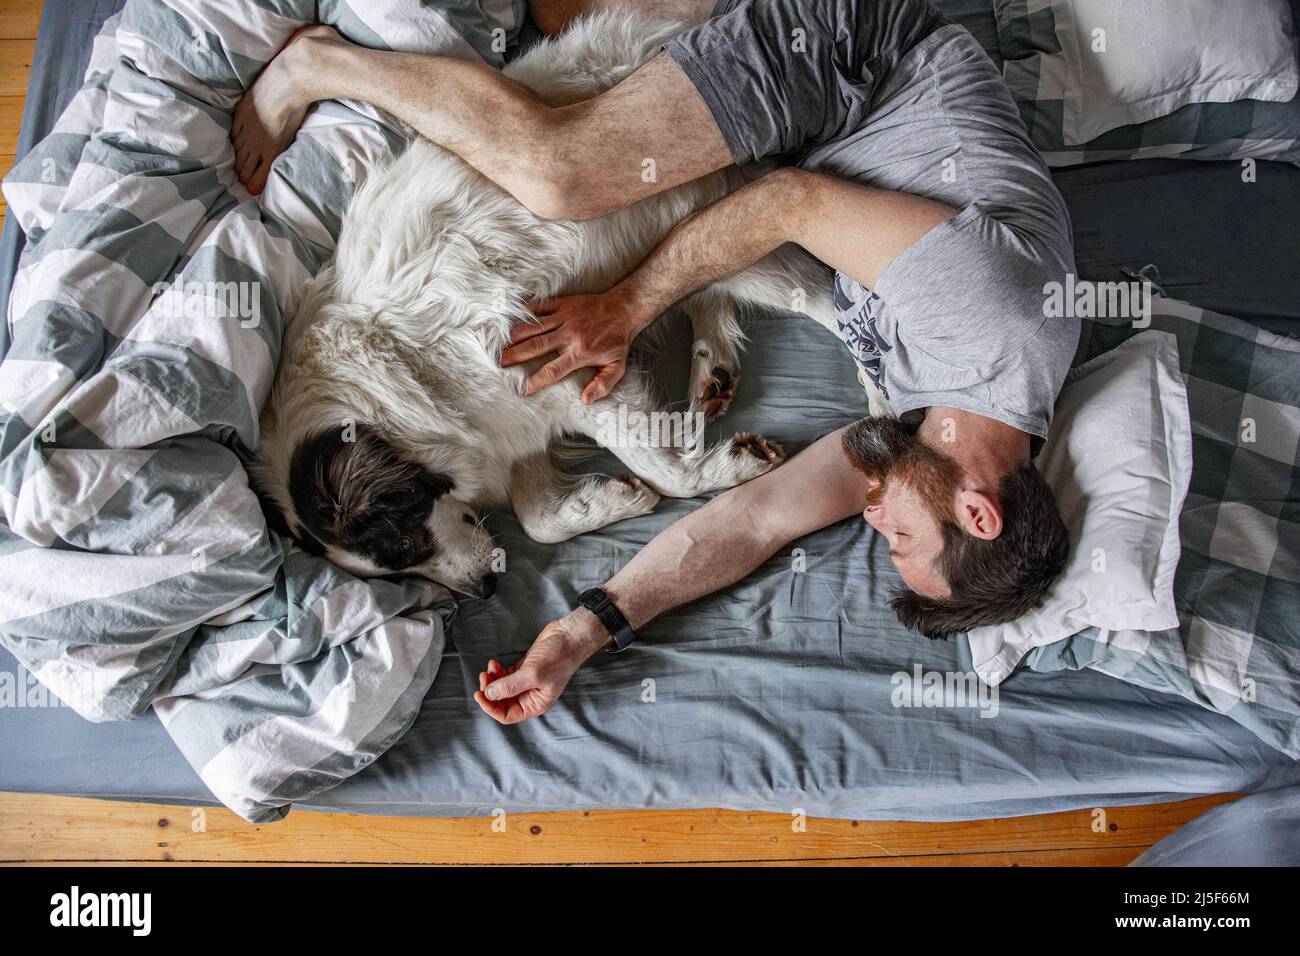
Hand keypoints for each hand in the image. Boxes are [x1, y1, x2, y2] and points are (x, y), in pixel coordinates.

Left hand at [473, 610, 608, 723]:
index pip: (507, 715)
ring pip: (502, 688)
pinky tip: (495, 663)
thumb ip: (509, 686)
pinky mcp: (524, 669)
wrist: (570, 636)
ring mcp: (527, 682)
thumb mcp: (532, 674)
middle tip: (483, 679)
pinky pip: (505, 676)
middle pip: (502, 702)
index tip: (480, 694)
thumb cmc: (559, 657)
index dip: (491, 708)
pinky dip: (497, 672)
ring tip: (490, 667)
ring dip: (492, 680)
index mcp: (535, 704)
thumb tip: (489, 695)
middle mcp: (530, 696)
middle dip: (490, 691)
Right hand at [500, 288, 649, 402]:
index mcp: (580, 353)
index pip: (553, 370)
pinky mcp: (563, 303)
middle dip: (515, 355)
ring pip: (533, 327)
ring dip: (514, 336)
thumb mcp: (617, 367)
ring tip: (500, 344)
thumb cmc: (618, 341)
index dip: (536, 380)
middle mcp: (569, 335)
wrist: (624, 309)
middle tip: (499, 363)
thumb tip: (586, 400)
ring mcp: (565, 317)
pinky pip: (539, 307)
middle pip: (535, 347)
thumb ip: (603, 385)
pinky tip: (512, 320)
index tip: (522, 389)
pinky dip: (525, 313)